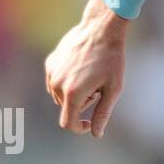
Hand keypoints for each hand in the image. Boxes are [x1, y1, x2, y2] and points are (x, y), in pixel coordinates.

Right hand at [45, 0, 127, 136]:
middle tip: (98, 88)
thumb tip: (96, 134)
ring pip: (60, 96)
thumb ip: (103, 114)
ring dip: (74, 94)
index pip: (68, 123)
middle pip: (67, 108)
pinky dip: (67, 82)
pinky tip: (82, 69)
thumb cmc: (111, 60)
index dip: (79, 128)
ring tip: (91, 77)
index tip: (90, 125)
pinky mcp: (50, 62)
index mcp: (73, 93)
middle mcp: (57, 84)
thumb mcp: (113, 90)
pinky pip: (56, 82)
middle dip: (83, 105)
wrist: (100, 29)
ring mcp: (52, 72)